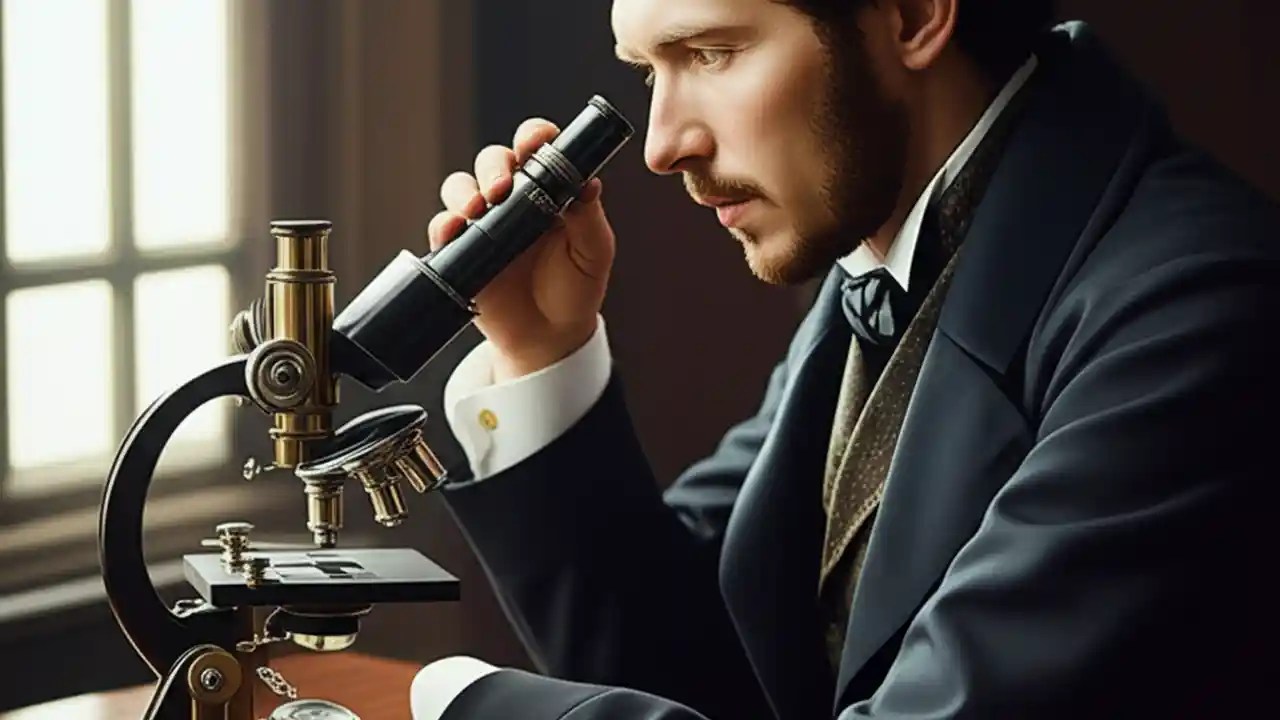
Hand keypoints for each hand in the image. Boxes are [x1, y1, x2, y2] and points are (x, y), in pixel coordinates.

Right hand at [427, 118, 615, 381]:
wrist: (549, 339)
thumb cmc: (576, 291)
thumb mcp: (593, 254)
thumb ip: (590, 217)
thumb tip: (589, 181)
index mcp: (549, 190)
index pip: (536, 148)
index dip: (532, 137)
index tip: (533, 144)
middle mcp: (514, 199)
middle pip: (493, 160)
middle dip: (492, 165)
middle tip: (500, 188)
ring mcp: (484, 223)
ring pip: (461, 186)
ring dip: (463, 191)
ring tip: (475, 210)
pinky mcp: (461, 250)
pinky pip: (443, 227)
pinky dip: (444, 224)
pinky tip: (455, 231)